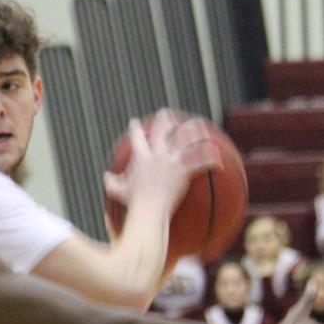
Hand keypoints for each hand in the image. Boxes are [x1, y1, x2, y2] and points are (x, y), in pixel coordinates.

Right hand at [102, 110, 217, 223]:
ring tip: (199, 125)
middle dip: (165, 118)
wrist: (149, 210)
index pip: (136, 137)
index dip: (134, 128)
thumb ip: (111, 182)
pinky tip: (217, 157)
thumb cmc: (133, 204)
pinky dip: (210, 158)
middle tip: (167, 113)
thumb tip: (105, 177)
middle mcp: (157, 154)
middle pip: (162, 129)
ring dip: (194, 130)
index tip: (134, 122)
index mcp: (141, 157)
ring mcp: (172, 161)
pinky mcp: (184, 171)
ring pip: (187, 138)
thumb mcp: (118, 192)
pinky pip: (201, 161)